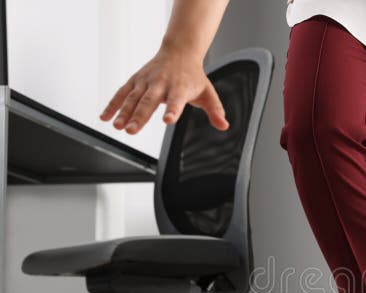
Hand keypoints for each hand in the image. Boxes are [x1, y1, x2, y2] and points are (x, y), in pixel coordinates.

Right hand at [99, 47, 228, 134]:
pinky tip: (104, 118)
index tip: (168, 120)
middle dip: (140, 116)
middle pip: (149, 102)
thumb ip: (215, 111)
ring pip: (133, 98)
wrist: (179, 52)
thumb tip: (224, 125)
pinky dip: (112, 105)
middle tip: (132, 131)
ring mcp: (146, 82)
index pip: (177, 101)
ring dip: (124, 113)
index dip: (173, 110)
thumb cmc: (194, 77)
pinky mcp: (135, 81)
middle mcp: (161, 84)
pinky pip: (121, 93)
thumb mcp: (208, 93)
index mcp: (180, 88)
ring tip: (118, 127)